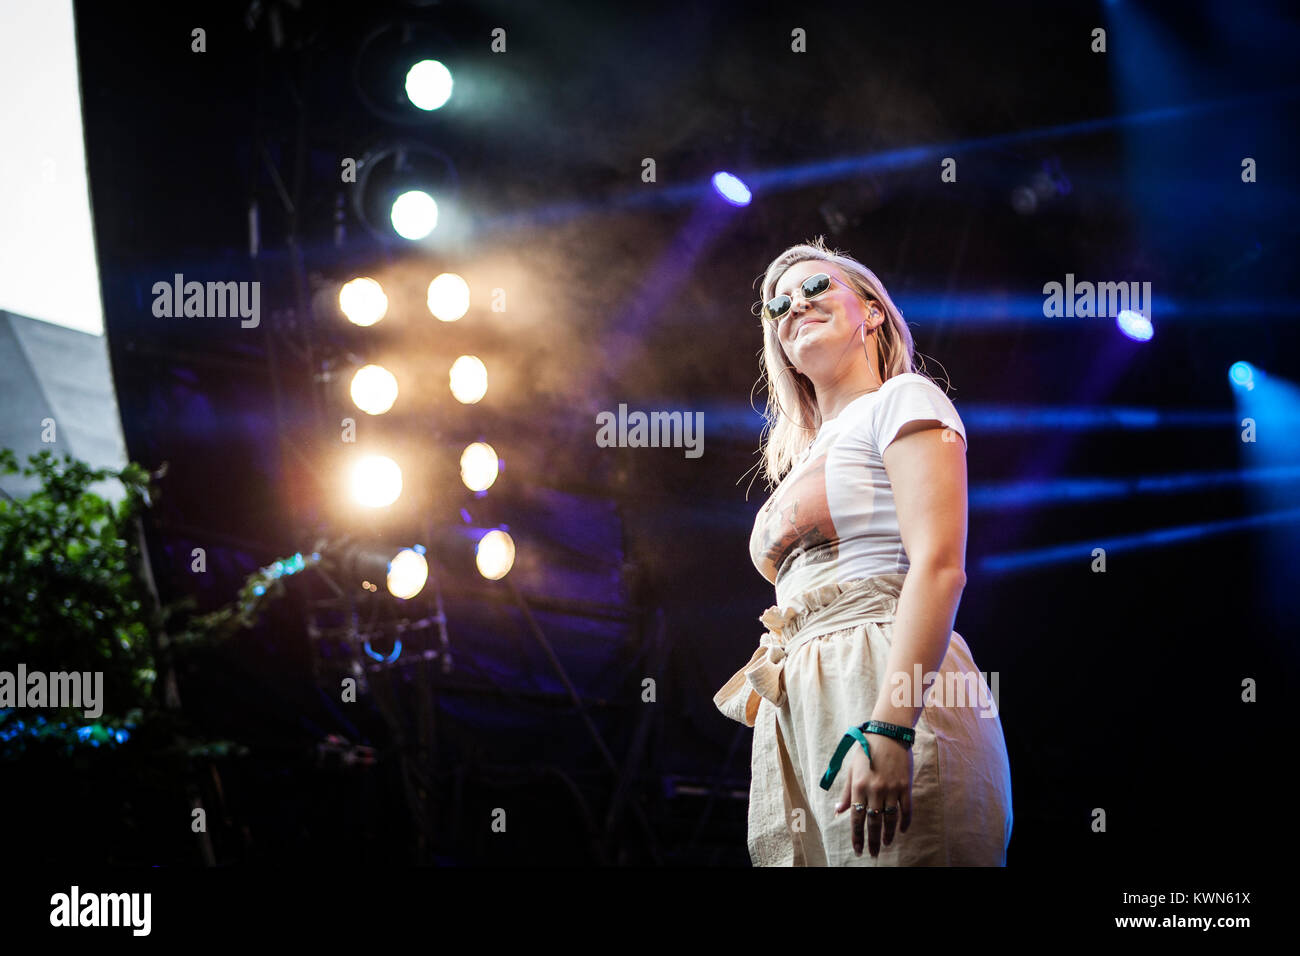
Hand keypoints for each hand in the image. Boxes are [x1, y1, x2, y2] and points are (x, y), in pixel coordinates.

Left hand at [833, 733, 913, 856]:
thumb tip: (838, 811)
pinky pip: (906, 809)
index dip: (857, 836)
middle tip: (873, 854)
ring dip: (888, 834)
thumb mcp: (852, 770)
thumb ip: (846, 792)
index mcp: (859, 786)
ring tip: (885, 844)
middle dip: (872, 840)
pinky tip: (901, 831)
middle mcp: (875, 790)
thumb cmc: (866, 751)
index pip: (856, 817)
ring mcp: (891, 789)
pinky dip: (904, 822)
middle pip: (873, 822)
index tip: (858, 849)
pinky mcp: (905, 786)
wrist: (888, 735)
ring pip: (890, 819)